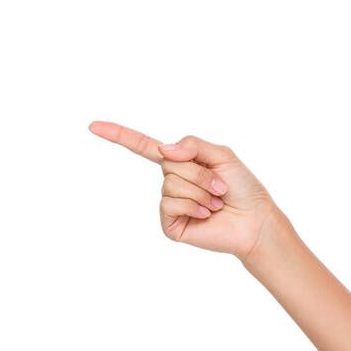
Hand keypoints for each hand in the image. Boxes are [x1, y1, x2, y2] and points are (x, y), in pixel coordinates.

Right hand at [88, 122, 283, 261]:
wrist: (256, 221)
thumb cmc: (244, 188)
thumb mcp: (222, 155)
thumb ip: (192, 145)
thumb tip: (161, 148)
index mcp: (181, 162)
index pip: (145, 147)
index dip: (120, 136)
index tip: (93, 126)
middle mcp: (172, 182)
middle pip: (169, 163)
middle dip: (199, 172)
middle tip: (220, 186)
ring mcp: (170, 203)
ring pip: (171, 183)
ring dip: (200, 191)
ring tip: (216, 202)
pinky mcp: (171, 223)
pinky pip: (170, 204)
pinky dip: (193, 206)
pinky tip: (206, 214)